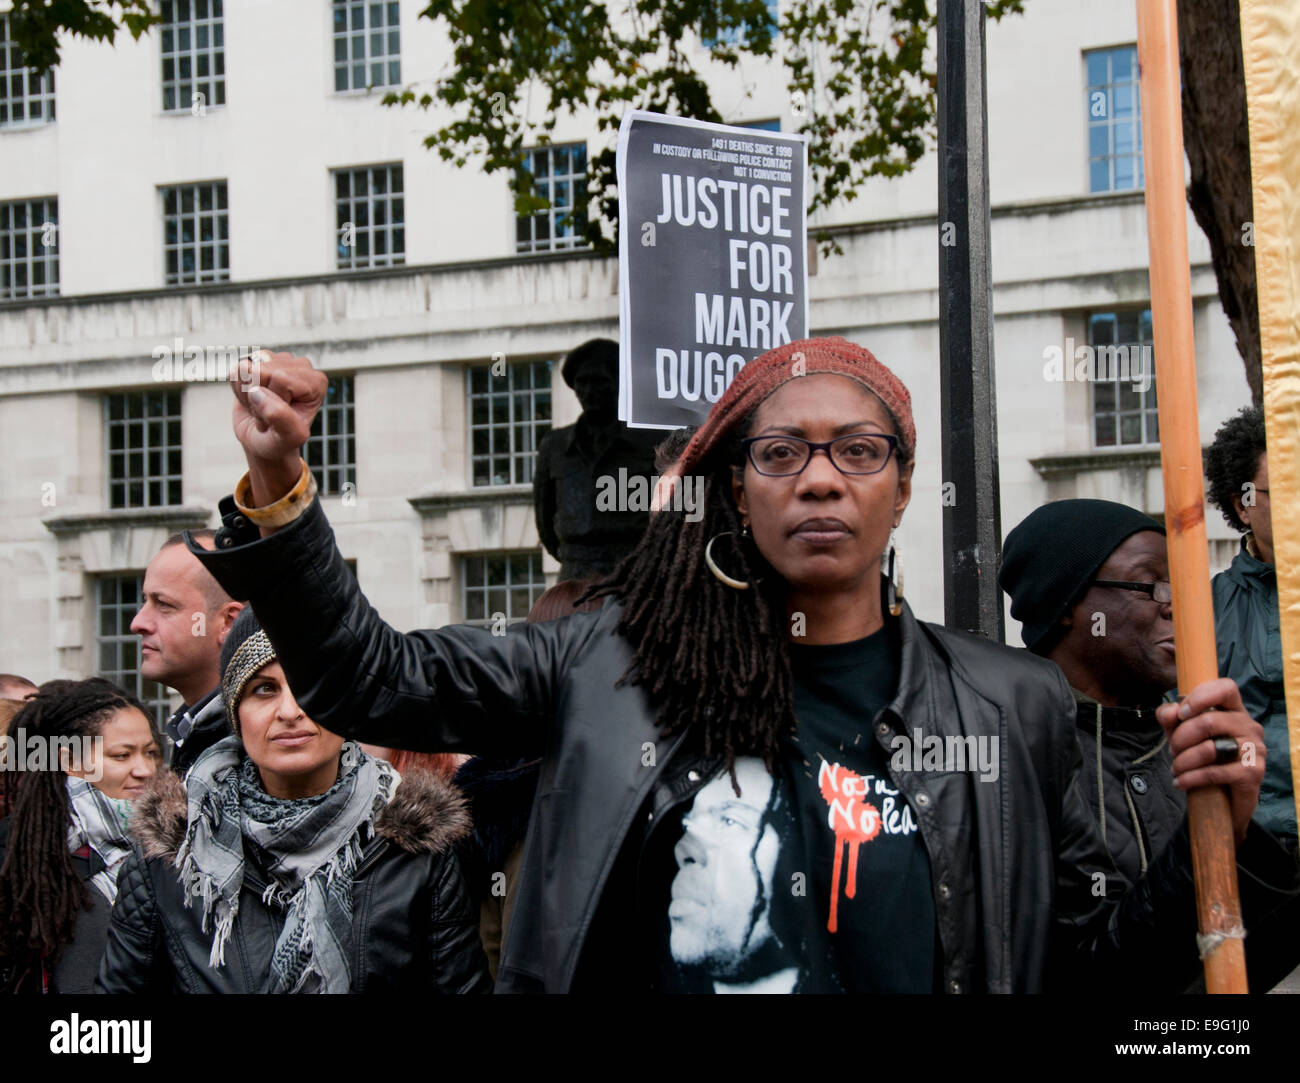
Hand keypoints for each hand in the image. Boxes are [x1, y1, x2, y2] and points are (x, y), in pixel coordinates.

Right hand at [230, 351, 327, 503]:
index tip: (280, 417)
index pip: (280, 379)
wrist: (264, 442)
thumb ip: (280, 418)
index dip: (272, 402)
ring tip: (261, 406)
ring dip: (247, 393)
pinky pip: (236, 370)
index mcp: (316, 382)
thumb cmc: (280, 442)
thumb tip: (257, 392)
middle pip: (262, 371)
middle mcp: (302, 367)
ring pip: (246, 368)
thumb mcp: (288, 438)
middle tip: (268, 414)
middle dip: (258, 398)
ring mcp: (280, 361)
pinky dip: (239, 388)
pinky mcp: (260, 361)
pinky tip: (252, 397)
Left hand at [1155, 677, 1264, 845]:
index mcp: (1235, 710)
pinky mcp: (1253, 773)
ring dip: (1183, 760)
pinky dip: (1190, 778)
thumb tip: (1169, 711)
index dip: (1200, 697)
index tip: (1181, 714)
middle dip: (1180, 738)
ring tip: (1176, 768)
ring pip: (1210, 748)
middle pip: (1209, 721)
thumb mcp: (1182, 734)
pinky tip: (1181, 782)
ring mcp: (1255, 749)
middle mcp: (1250, 726)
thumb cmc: (1203, 758)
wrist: (1223, 799)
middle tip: (1172, 750)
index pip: (1226, 688)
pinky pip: (1215, 772)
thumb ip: (1171, 718)